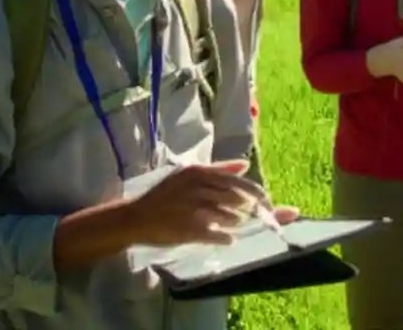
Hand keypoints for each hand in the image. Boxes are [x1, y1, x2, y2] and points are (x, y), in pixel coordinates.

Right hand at [129, 160, 295, 246]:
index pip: (238, 182)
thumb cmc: (165, 195)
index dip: (255, 193)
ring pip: (231, 218)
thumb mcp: (189, 175)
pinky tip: (224, 239)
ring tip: (231, 224)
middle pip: (238, 200)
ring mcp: (194, 210)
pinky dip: (225, 238)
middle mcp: (198, 188)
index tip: (266, 201)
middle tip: (251, 215)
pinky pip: (219, 236)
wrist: (136, 217)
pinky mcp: (190, 230)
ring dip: (235, 223)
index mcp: (200, 173)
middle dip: (249, 209)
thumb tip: (244, 164)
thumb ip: (218, 170)